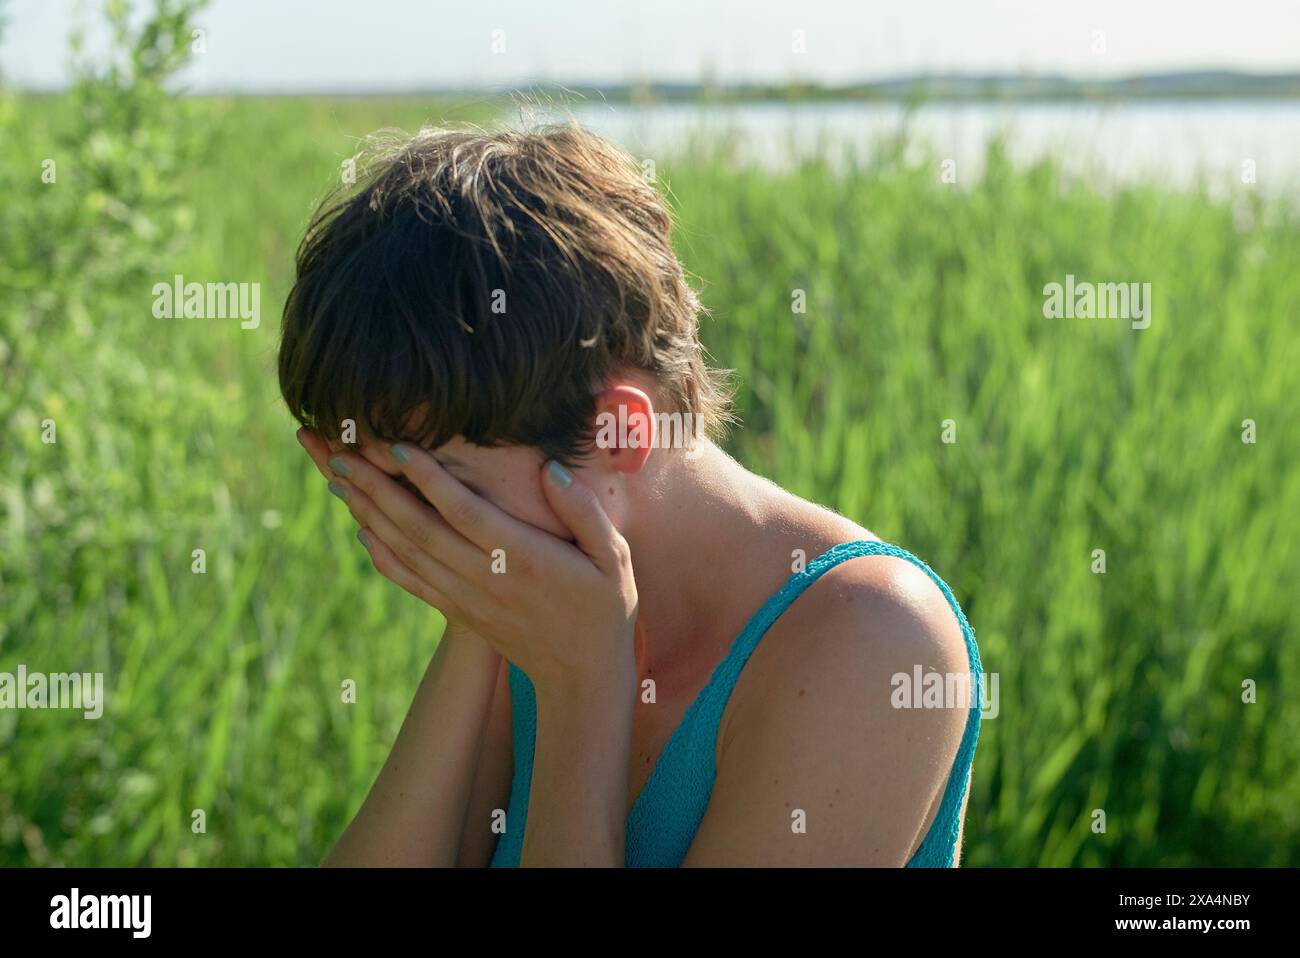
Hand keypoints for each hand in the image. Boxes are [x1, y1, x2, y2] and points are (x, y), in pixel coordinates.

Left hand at [299, 429, 638, 700]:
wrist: (583, 677)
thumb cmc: (605, 607)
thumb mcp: (613, 557)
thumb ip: (582, 511)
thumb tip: (549, 469)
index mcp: (524, 559)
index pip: (465, 513)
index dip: (429, 480)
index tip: (396, 448)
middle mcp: (486, 579)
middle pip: (421, 528)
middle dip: (378, 489)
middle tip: (342, 454)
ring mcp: (467, 599)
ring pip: (408, 552)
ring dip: (369, 514)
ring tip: (339, 480)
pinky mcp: (458, 613)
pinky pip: (411, 582)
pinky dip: (382, 556)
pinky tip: (362, 531)